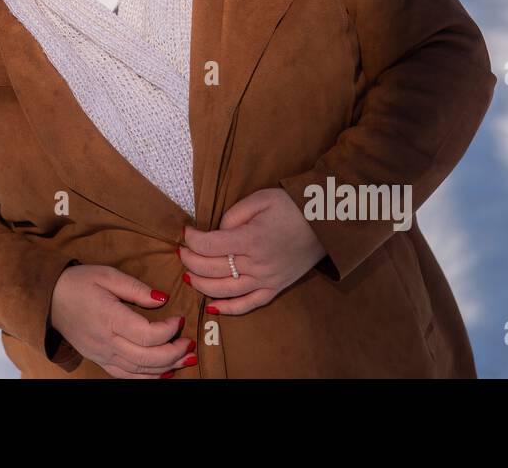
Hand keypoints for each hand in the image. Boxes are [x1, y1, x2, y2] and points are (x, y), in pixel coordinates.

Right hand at [48, 264, 196, 377]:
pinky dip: (147, 377)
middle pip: (147, 357)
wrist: (48, 299)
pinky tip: (163, 372)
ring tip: (186, 359)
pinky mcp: (100, 359)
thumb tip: (162, 299)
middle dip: (174, 353)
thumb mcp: (107, 275)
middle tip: (190, 343)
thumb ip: (135, 288)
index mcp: (109, 318)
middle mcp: (106, 341)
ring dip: (166, 367)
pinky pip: (126, 375)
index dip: (169, 331)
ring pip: (139, 370)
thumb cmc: (78, 282)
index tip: (179, 319)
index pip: (147, 334)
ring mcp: (102, 354)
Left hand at [179, 187, 325, 314]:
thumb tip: (216, 231)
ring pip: (225, 290)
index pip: (209, 245)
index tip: (186, 232)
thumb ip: (233, 215)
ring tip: (188, 275)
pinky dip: (229, 309)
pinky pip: (249, 305)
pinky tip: (212, 306)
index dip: (192, 239)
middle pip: (212, 268)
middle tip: (181, 251)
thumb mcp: (260, 199)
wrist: (325, 223)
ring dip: (201, 284)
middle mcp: (257, 264)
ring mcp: (267, 280)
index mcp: (251, 239)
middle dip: (190, 260)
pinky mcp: (275, 288)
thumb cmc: (291, 207)